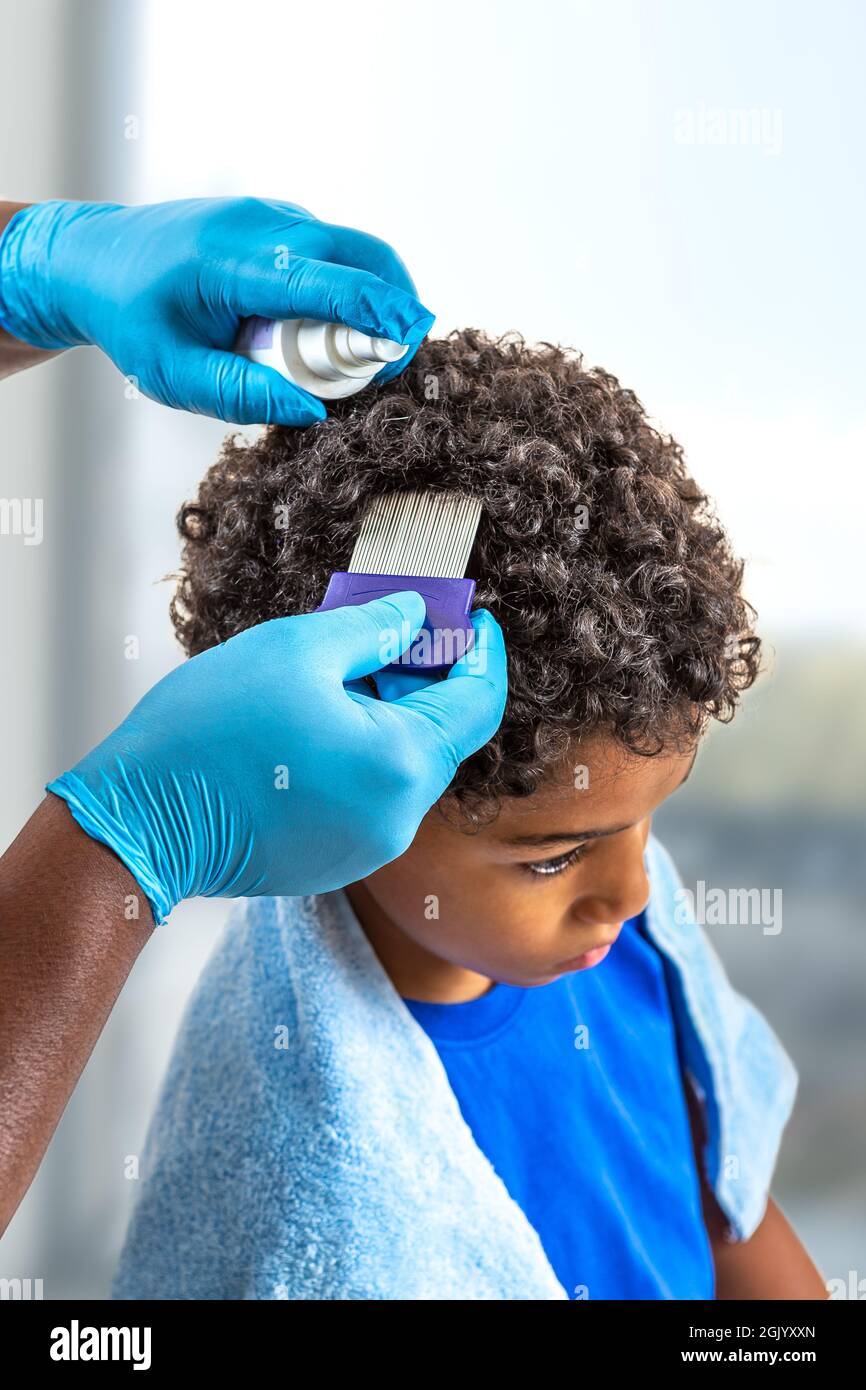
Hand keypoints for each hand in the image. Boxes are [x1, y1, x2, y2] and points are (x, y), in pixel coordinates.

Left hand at [0, 196, 432, 423]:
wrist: (91, 258)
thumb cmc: (129, 317)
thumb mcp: (172, 374)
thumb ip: (239, 394)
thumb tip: (310, 410)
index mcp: (232, 262)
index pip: (325, 280)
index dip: (376, 309)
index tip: (413, 336)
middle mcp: (261, 225)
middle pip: (358, 254)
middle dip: (391, 305)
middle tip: (396, 360)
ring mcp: (271, 216)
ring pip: (352, 249)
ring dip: (372, 297)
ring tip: (362, 353)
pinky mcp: (277, 221)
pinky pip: (333, 251)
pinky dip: (349, 287)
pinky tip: (329, 329)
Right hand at [46, 594, 506, 921]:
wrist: (140, 823)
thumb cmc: (210, 731)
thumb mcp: (296, 649)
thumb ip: (372, 626)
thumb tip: (415, 615)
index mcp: (400, 764)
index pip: (478, 704)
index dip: (481, 653)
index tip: (471, 618)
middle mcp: (397, 819)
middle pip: (440, 736)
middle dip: (424, 679)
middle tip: (390, 631)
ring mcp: (366, 849)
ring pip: (400, 766)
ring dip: (386, 715)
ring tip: (337, 673)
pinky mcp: (332, 862)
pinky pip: (368, 797)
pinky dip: (360, 754)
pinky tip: (315, 722)